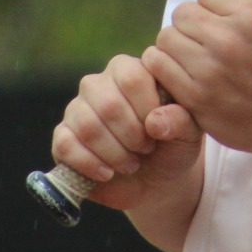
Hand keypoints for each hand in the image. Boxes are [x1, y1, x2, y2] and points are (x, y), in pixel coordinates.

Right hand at [51, 54, 203, 213]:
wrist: (156, 181)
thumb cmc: (173, 145)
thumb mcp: (188, 133)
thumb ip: (181, 120)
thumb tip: (155, 122)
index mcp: (129, 70)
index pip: (132, 77)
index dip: (147, 110)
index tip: (159, 132)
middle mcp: (98, 84)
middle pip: (108, 104)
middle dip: (132, 137)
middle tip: (146, 150)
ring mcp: (76, 110)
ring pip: (87, 126)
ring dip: (115, 154)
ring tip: (131, 164)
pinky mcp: (63, 137)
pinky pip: (66, 145)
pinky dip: (91, 165)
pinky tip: (108, 173)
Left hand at [144, 0, 251, 164]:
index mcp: (250, 17)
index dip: (211, 2)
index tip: (218, 17)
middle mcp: (226, 40)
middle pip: (182, 12)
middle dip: (191, 23)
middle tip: (201, 38)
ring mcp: (208, 69)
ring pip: (166, 37)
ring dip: (175, 44)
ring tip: (189, 55)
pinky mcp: (193, 95)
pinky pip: (157, 64)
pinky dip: (163, 64)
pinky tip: (177, 69)